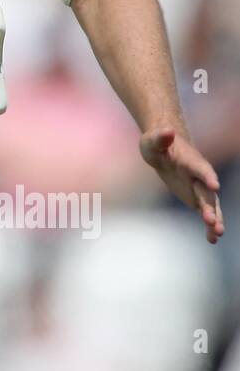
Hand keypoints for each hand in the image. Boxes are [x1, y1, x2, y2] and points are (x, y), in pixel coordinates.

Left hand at [139, 127, 223, 244]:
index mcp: (191, 161)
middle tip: (213, 221)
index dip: (207, 176)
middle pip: (207, 192)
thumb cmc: (156, 143)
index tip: (215, 185)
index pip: (201, 168)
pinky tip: (212, 240)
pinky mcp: (196, 198)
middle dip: (210, 207)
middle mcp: (199, 176)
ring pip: (210, 205)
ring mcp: (199, 188)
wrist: (164, 149)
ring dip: (214, 219)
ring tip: (217, 234)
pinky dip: (208, 225)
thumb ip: (161, 137)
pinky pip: (205, 213)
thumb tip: (168, 131)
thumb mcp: (153, 140)